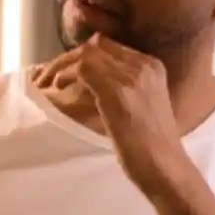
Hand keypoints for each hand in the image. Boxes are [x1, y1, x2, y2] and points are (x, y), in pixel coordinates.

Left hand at [63, 35, 190, 196]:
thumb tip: (94, 86)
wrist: (166, 168)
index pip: (110, 46)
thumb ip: (125, 90)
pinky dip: (65, 75)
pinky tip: (57, 87)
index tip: (68, 70)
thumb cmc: (152, 148)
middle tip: (50, 74)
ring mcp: (131, 77)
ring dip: (61, 65)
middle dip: (68, 57)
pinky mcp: (116, 92)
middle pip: (96, 46)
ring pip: (86, 55)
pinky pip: (83, 69)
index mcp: (152, 67)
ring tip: (48, 81)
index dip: (84, 55)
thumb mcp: (143, 107)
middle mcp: (144, 65)